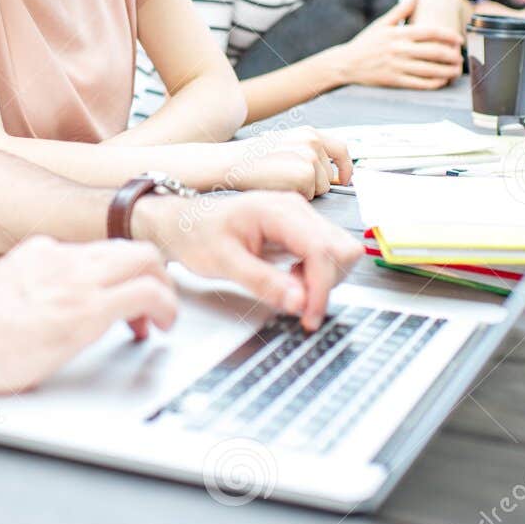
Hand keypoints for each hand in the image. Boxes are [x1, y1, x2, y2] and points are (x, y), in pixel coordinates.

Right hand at [0, 236, 178, 395]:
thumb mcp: (0, 291)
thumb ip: (27, 288)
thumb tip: (40, 307)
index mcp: (40, 252)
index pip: (96, 250)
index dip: (116, 274)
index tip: (118, 297)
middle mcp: (63, 257)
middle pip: (129, 246)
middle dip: (150, 273)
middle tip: (152, 304)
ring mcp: (78, 280)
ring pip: (146, 259)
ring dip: (162, 288)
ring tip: (161, 318)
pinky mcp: (89, 309)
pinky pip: (149, 293)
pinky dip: (166, 307)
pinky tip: (162, 326)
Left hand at [140, 190, 365, 330]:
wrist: (183, 224)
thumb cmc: (197, 234)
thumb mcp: (223, 263)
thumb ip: (263, 282)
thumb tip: (298, 302)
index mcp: (277, 210)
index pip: (322, 249)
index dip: (321, 287)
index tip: (308, 315)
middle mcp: (295, 208)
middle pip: (341, 248)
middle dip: (327, 284)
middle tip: (300, 306)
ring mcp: (300, 216)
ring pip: (340, 251)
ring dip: (325, 279)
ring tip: (292, 289)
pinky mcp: (300, 228)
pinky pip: (328, 252)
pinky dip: (319, 273)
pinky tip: (293, 279)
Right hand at [212, 125, 353, 197]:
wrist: (231, 163)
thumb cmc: (252, 159)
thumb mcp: (284, 145)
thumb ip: (308, 153)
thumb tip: (330, 174)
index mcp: (308, 133)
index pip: (342, 150)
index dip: (345, 168)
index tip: (344, 179)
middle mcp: (312, 142)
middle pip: (329, 176)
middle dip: (314, 184)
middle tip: (288, 181)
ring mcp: (310, 157)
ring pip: (321, 188)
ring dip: (305, 191)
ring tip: (281, 181)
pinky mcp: (305, 174)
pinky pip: (309, 196)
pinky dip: (296, 197)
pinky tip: (278, 187)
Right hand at [324, 0, 462, 89]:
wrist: (346, 63)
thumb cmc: (365, 43)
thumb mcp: (381, 24)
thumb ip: (401, 10)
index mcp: (398, 33)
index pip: (430, 32)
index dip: (448, 36)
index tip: (458, 39)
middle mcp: (399, 49)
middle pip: (434, 52)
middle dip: (452, 55)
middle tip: (460, 56)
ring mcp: (397, 66)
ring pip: (430, 70)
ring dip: (447, 71)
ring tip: (455, 70)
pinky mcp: (394, 80)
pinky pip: (419, 83)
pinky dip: (433, 83)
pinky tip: (441, 81)